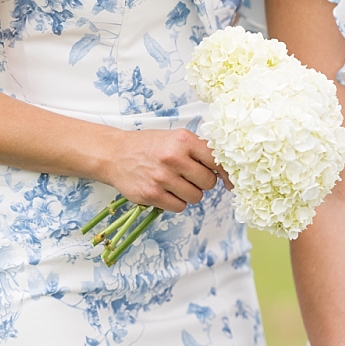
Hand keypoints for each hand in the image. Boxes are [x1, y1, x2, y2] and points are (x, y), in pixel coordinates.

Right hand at [101, 128, 225, 211]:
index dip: (227, 173)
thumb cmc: (150, 146)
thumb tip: (227, 170)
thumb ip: (200, 150)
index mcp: (183, 140)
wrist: (114, 154)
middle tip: (189, 177)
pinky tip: (166, 191)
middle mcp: (173, 158)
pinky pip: (180, 207)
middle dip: (203, 183)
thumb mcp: (176, 138)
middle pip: (208, 183)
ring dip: (190, 194)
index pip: (218, 161)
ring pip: (196, 197)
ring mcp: (161, 178)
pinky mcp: (151, 195)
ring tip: (175, 183)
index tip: (230, 181)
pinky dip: (176, 202)